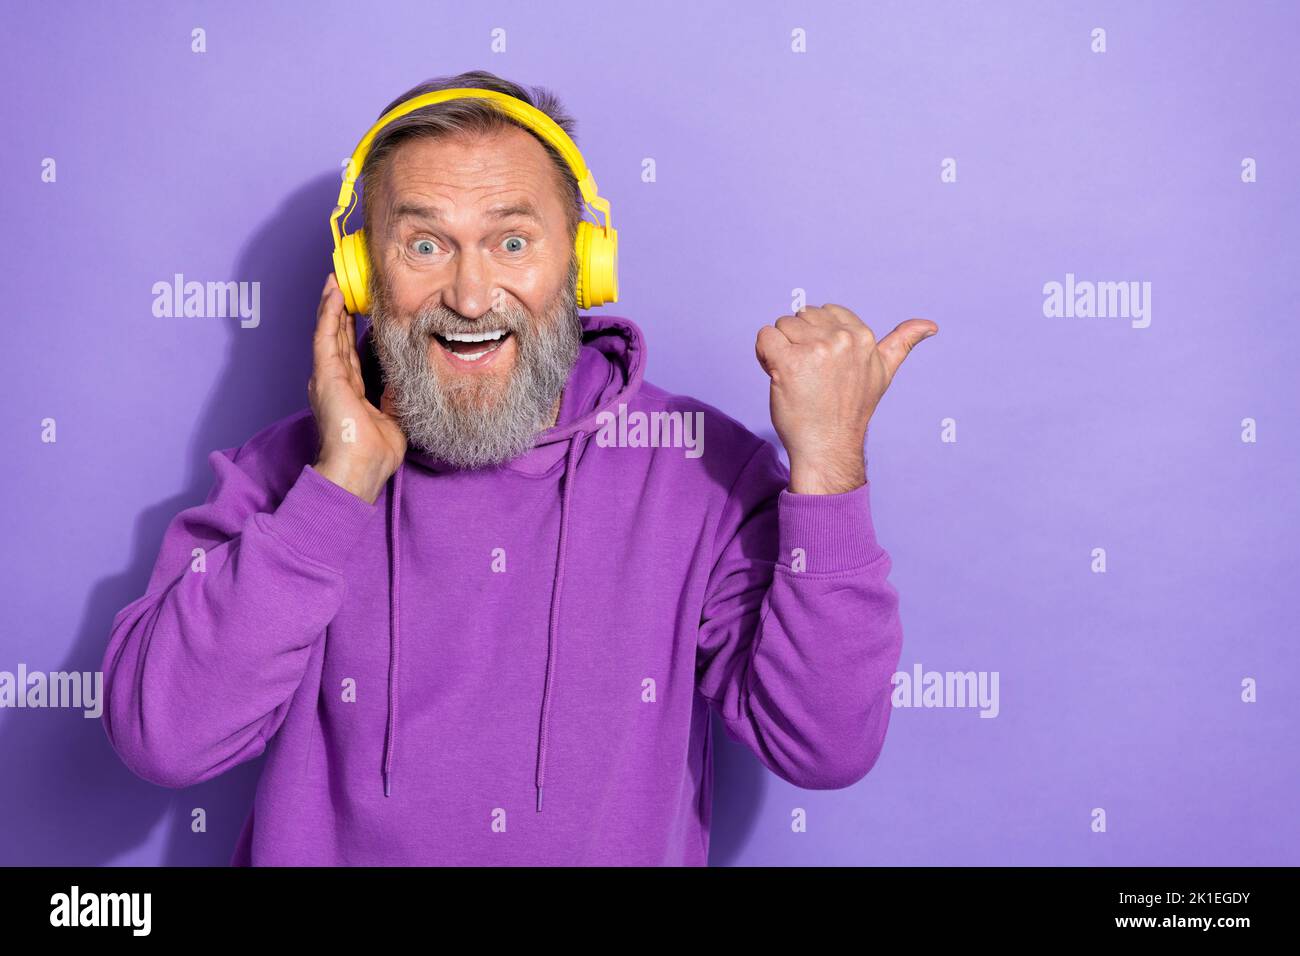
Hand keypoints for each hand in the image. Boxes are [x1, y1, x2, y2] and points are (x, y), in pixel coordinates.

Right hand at [309, 273, 406, 503]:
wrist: (359, 470)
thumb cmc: (374, 454)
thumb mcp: (392, 418)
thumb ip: (391, 397)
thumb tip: (400, 382)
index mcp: (348, 390)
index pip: (350, 352)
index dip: (352, 329)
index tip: (361, 309)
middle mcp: (334, 380)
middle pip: (336, 337)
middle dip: (339, 310)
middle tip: (343, 284)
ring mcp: (328, 376)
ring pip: (328, 331)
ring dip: (331, 305)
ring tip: (335, 280)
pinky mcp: (326, 375)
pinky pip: (325, 336)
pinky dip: (328, 313)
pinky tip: (333, 293)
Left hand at [755, 304, 936, 493]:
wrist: (829, 446)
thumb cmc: (851, 411)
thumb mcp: (883, 373)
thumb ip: (902, 343)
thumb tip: (931, 325)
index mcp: (863, 336)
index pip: (825, 312)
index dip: (817, 336)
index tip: (823, 364)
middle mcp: (841, 339)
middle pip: (800, 317)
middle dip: (798, 341)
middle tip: (808, 374)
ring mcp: (816, 350)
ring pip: (781, 326)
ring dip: (781, 349)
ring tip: (794, 377)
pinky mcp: (789, 362)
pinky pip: (765, 337)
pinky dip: (764, 354)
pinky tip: (776, 374)